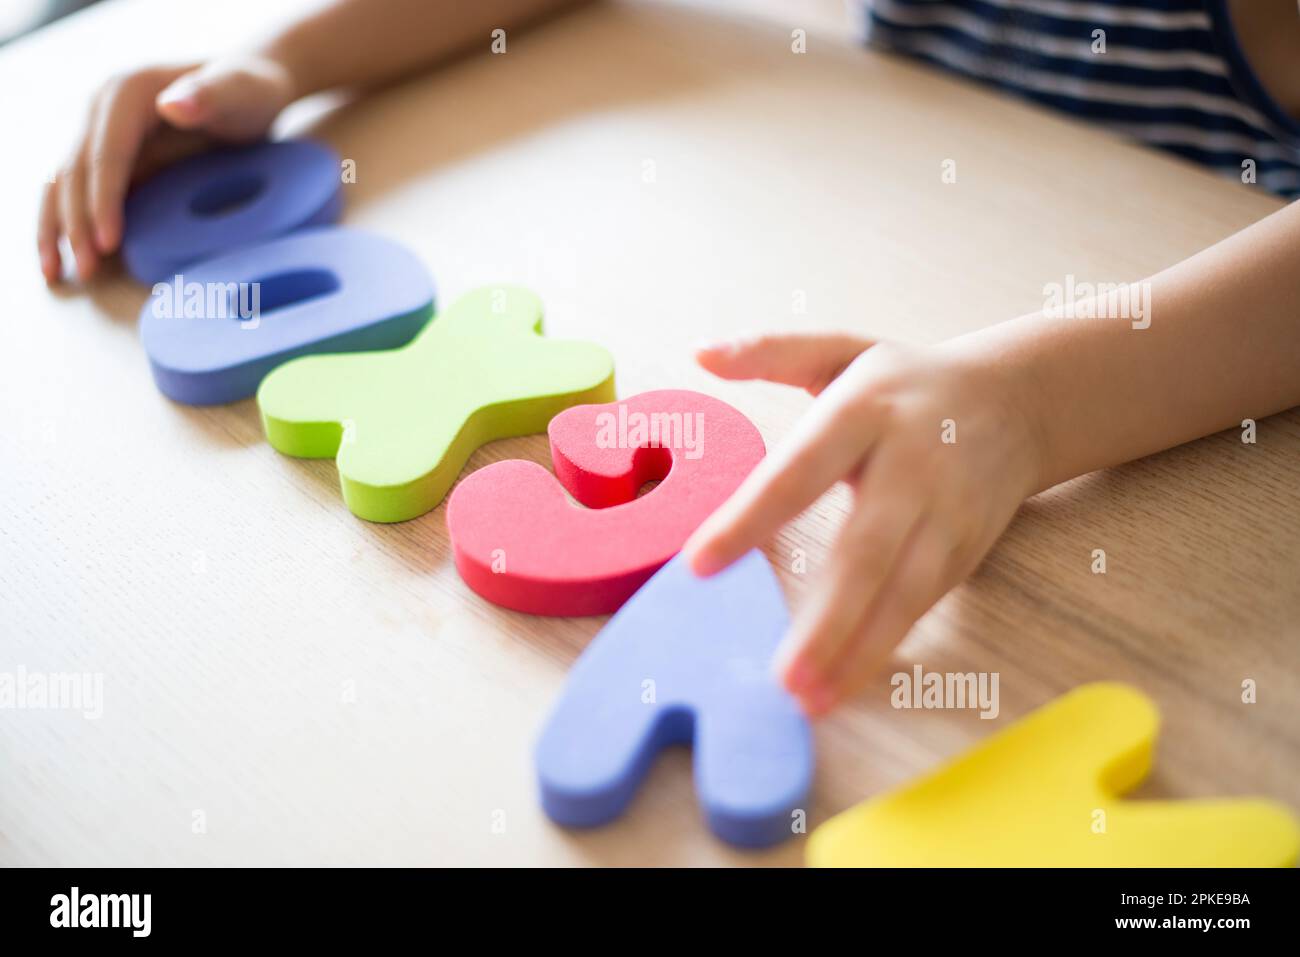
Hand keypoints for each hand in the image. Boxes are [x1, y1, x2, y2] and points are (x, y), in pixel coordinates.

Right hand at [38, 55, 295, 282]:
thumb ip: (210, 96)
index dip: (103, 200)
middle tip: (85, 271)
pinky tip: (61, 255)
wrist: (247, 87)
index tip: (108, 242)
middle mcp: (101, 108)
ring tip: (55, 272)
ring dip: (57, 227)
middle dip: (76, 223)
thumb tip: (171, 105)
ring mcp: (99, 130)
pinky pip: (75, 189)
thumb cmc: (249, 91)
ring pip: (62, 182)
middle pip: (76, 171)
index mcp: (126, 92)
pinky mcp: (106, 153)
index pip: (105, 154)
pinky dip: (64, 221)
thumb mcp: (239, 92)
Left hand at [682, 333, 1041, 716]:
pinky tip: (843, 682)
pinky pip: (920, 604)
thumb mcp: (841, 350)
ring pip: (904, 589)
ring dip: (859, 648)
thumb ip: (771, 351)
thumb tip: (699, 353)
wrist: (1018, 399)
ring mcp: (946, 510)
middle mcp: (911, 463)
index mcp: (864, 411)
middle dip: (827, 617)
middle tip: (781, 676)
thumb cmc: (905, 382)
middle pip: (866, 548)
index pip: (799, 471)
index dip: (752, 518)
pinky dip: (883, 646)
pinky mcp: (965, 547)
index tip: (700, 564)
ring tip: (810, 697)